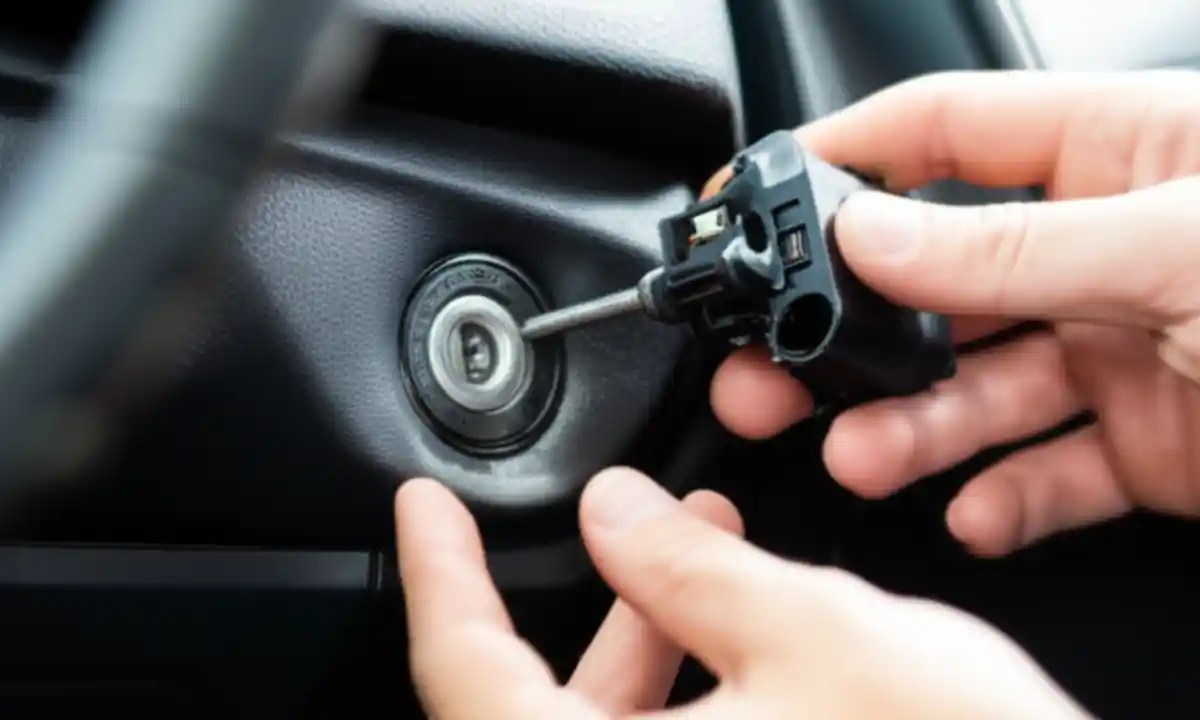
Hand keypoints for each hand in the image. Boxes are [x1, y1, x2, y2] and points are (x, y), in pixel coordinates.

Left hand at [397, 469, 1089, 718]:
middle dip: (576, 596)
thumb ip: (690, 568)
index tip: (424, 509)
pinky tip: (744, 630)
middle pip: (530, 705)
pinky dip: (692, 693)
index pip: (459, 671)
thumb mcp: (817, 639)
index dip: (436, 572)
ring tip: (698, 543)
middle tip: (593, 519)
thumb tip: (617, 512)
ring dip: (647, 637)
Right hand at [710, 69, 1199, 556]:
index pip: (941, 132)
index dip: (838, 157)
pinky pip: (1047, 478)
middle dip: (845, 335)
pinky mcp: (1149, 447)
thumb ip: (1019, 248)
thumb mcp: (1186, 247)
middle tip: (771, 372)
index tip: (749, 195)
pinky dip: (1000, 503)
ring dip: (907, 430)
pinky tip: (972, 512)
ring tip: (860, 456)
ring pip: (975, 391)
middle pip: (933, 285)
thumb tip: (870, 238)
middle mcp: (1106, 249)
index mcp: (1122, 153)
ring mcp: (1124, 351)